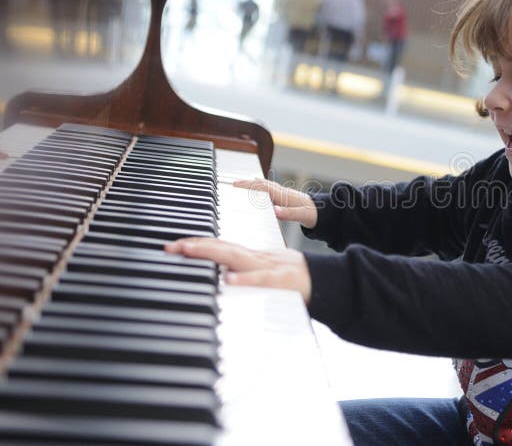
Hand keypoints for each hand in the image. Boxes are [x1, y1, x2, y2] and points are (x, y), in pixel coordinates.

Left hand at [165, 238, 311, 303]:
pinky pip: (261, 280)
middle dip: (195, 246)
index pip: (220, 247)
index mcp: (253, 258)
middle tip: (170, 247)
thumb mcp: (266, 273)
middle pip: (222, 248)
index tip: (174, 246)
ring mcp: (268, 268)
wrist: (325, 281)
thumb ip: (245, 273)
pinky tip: (228, 280)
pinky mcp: (281, 281)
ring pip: (236, 258)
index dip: (197, 245)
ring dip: (211, 253)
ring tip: (189, 250)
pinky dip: (245, 279)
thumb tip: (222, 277)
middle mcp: (257, 259)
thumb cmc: (295, 280)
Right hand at [233, 178, 317, 228]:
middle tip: (232, 184)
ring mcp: (282, 194)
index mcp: (282, 195)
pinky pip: (267, 191)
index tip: (235, 184)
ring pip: (264, 186)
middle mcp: (281, 192)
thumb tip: (275, 211)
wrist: (322, 212)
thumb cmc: (311, 213)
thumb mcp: (301, 215)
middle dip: (246, 183)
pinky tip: (254, 193)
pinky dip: (258, 189)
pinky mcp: (283, 197)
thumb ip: (288, 213)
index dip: (248, 185)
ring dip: (252, 185)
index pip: (262, 187)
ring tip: (239, 186)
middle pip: (261, 184)